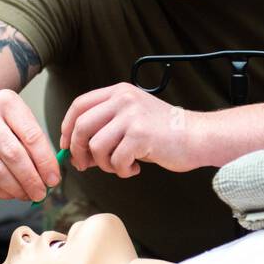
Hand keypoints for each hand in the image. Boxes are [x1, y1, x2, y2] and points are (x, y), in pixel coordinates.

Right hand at [0, 89, 59, 201]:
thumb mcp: (14, 113)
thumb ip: (32, 138)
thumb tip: (50, 170)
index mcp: (6, 102)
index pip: (31, 136)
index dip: (45, 162)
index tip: (53, 178)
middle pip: (13, 155)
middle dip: (31, 179)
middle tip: (42, 193)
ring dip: (16, 188)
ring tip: (28, 195)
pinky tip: (11, 193)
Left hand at [60, 83, 201, 177]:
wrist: (197, 136)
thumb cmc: (165, 133)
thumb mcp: (133, 118)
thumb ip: (106, 127)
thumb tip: (77, 150)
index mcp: (119, 92)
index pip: (79, 105)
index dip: (67, 127)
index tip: (66, 145)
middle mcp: (124, 100)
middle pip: (81, 126)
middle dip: (78, 151)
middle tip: (85, 165)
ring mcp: (132, 116)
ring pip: (96, 146)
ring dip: (104, 164)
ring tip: (121, 166)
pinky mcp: (140, 135)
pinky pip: (116, 160)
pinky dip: (122, 171)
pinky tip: (135, 168)